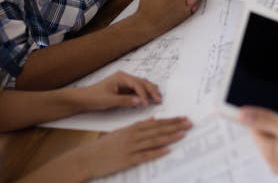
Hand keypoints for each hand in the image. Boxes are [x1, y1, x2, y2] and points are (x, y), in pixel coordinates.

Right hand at [51, 117, 191, 181]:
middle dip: (175, 126)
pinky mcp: (127, 160)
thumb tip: (152, 120)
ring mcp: (130, 147)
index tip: (183, 118)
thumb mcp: (120, 132)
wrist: (87, 157)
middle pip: (158, 130)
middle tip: (190, 123)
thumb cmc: (104, 146)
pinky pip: (145, 155)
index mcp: (131, 128)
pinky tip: (167, 150)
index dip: (170, 120)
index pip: (156, 123)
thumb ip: (137, 126)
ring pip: (154, 140)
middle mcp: (133, 136)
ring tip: (183, 133)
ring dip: (170, 137)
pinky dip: (157, 152)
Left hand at [80, 71, 161, 110]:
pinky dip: (144, 94)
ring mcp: (125, 83)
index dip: (143, 94)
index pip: (137, 84)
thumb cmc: (94, 97)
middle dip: (151, 90)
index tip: (147, 104)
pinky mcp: (124, 90)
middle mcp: (124, 78)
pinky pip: (137, 90)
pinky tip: (149, 99)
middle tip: (159, 99)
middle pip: (142, 82)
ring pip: (141, 85)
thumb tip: (140, 101)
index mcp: (121, 77)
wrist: (84, 99)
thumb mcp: (109, 100)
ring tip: (158, 98)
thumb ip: (125, 100)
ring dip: (150, 91)